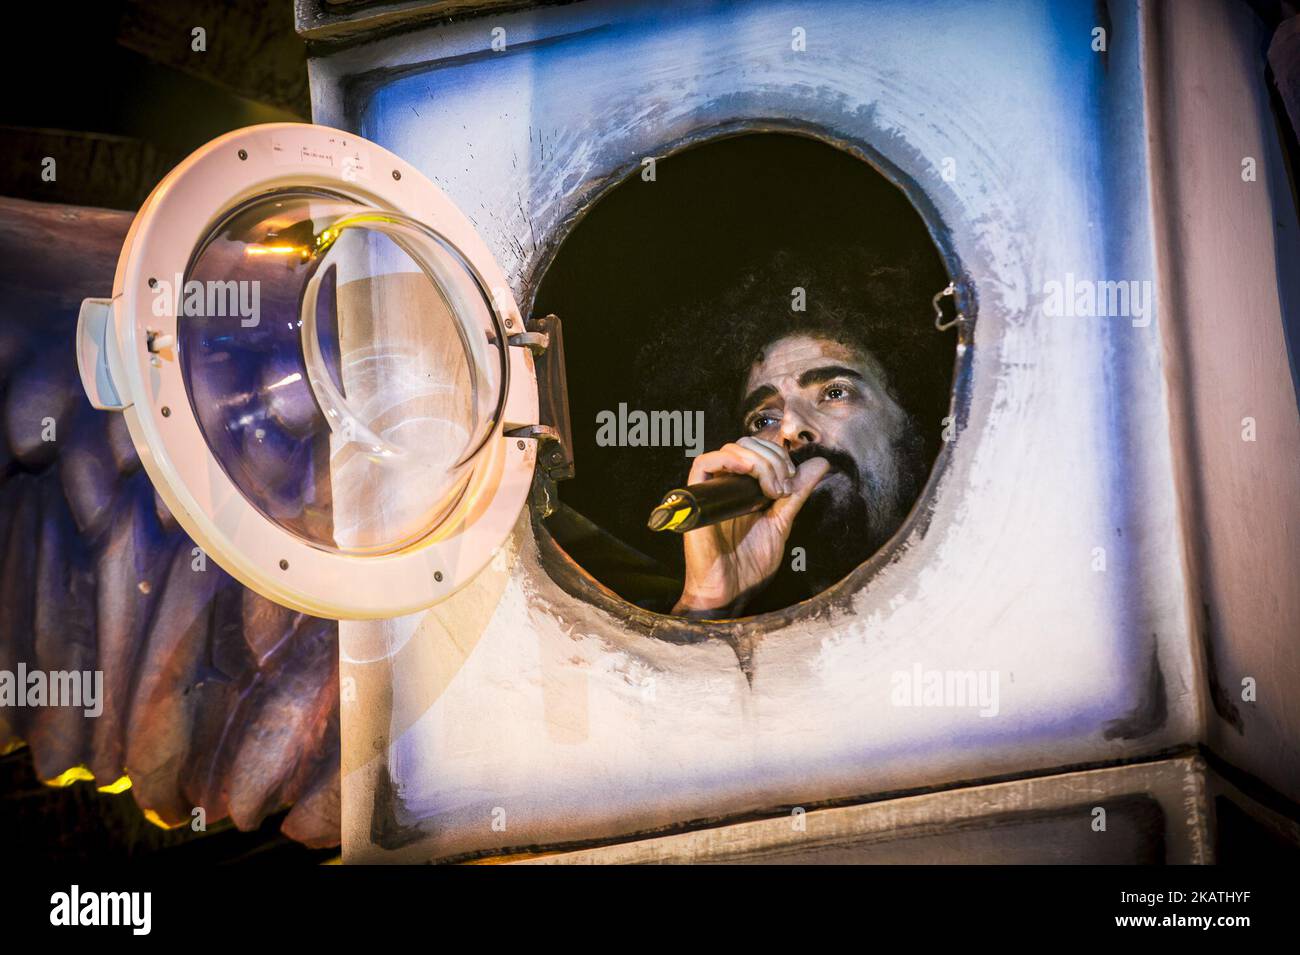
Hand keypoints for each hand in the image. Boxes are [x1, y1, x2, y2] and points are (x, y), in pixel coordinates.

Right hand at [672, 437, 829, 616]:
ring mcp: (712, 490)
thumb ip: (798, 492)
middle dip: (772, 459)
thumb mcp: (782, 522)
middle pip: (747, 444)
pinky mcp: (697, 499)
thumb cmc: (750, 564)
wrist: (731, 591)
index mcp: (745, 488)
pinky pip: (703, 464)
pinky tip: (745, 470)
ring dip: (757, 461)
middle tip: (782, 488)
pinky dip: (726, 459)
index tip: (792, 479)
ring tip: (770, 489)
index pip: (760, 449)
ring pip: (730, 450)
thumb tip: (820, 464)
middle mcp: (728, 484)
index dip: (779, 455)